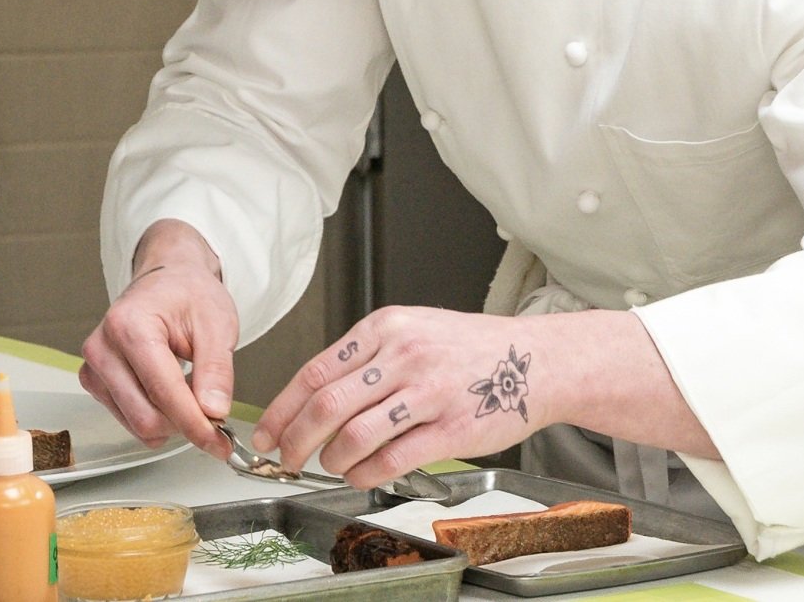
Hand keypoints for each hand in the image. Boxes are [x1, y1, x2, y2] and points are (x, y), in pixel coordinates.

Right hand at [79, 220, 238, 457]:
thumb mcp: (217, 325)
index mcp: (130, 326)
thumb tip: (213, 412)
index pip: (163, 393)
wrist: (166, 280)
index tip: (221, 442)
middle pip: (145, 417)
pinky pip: (128, 419)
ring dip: (171, 422)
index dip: (196, 425)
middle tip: (214, 417)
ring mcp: (93, 366)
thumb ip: (216, 370)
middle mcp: (102, 347)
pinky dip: (156, 416)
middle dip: (185, 426)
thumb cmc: (189, 295)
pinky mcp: (94, 381)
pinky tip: (171, 394)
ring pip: (136, 424)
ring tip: (192, 393)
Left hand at [253, 306, 548, 486]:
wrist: (535, 359)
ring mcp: (428, 392)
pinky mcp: (451, 429)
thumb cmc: (469, 348)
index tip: (268, 431)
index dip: (283, 408)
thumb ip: (366, 357)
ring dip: (332, 459)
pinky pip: (392, 459)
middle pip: (326, 405)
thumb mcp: (411, 329)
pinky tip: (361, 475)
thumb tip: (313, 396)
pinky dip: (365, 474)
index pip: (315, 371)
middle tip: (287, 457)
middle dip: (296, 439)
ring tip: (331, 465)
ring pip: (355, 435)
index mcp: (384, 327)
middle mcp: (402, 355)